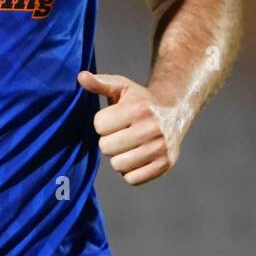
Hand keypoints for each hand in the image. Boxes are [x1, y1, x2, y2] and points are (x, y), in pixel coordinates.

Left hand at [77, 69, 180, 184]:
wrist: (174, 113)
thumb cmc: (140, 100)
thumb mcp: (122, 86)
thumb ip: (100, 83)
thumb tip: (81, 76)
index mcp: (139, 109)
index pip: (99, 125)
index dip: (103, 122)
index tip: (115, 118)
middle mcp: (152, 129)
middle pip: (106, 147)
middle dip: (109, 141)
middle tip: (122, 133)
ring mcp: (160, 148)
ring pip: (118, 165)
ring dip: (119, 157)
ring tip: (129, 145)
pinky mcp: (165, 164)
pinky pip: (131, 179)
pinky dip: (130, 171)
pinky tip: (137, 157)